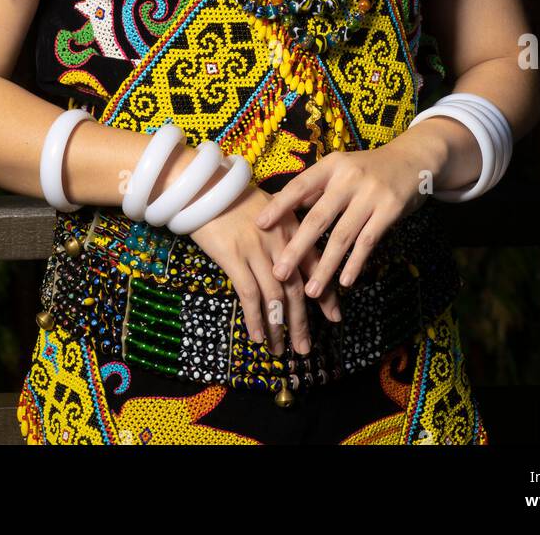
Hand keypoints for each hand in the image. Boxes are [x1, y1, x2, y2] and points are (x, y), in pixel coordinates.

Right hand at [188, 180, 342, 356]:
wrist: (205, 188)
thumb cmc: (235, 199)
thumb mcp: (270, 208)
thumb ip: (285, 228)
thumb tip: (295, 254)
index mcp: (292, 228)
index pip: (315, 266)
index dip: (325, 294)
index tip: (334, 317)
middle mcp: (280, 241)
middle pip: (297, 288)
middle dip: (302, 322)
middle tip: (305, 348)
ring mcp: (257, 250)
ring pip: (275, 296)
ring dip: (279, 327)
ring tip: (280, 351)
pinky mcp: (234, 257)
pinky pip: (249, 294)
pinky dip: (256, 318)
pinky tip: (258, 337)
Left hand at [254, 126, 449, 297]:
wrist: (413, 159)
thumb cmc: (368, 169)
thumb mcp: (341, 169)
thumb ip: (317, 190)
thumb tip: (282, 211)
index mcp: (332, 165)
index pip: (300, 186)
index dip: (280, 206)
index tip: (259, 225)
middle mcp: (349, 177)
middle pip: (318, 218)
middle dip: (296, 248)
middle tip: (279, 273)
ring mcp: (371, 193)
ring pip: (342, 236)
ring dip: (325, 267)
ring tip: (310, 290)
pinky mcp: (390, 209)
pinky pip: (368, 241)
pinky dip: (355, 264)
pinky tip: (344, 282)